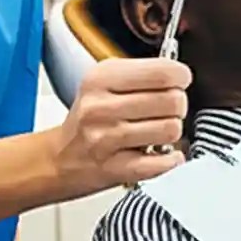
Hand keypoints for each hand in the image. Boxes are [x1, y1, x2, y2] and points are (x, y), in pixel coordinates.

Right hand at [49, 58, 191, 195]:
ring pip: (170, 130)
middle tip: (168, 109)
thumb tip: (180, 75)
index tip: (180, 81)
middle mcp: (101, 107)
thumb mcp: (105, 82)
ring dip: (172, 133)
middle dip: (178, 106)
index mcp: (101, 78)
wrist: (60, 158)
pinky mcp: (114, 169)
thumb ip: (142, 73)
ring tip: (159, 131)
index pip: (161, 71)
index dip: (180, 76)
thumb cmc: (89, 118)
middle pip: (172, 100)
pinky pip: (161, 163)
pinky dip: (170, 160)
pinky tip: (160, 153)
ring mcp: (106, 139)